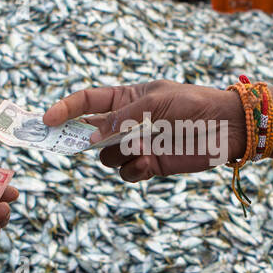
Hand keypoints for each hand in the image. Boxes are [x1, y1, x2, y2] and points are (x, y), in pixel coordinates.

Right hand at [44, 80, 245, 181]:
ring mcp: (137, 145)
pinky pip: (127, 173)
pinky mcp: (150, 165)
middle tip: (75, 145)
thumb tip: (92, 138)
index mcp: (125, 99)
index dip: (65, 110)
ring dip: (120, 154)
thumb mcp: (155, 103)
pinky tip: (151, 162)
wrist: (226, 127)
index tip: (46, 121)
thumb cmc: (193, 104)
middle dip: (83, 140)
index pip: (87, 102)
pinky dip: (135, 169)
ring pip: (107, 157)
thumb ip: (122, 119)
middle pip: (90, 135)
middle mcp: (127, 123)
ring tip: (144, 147)